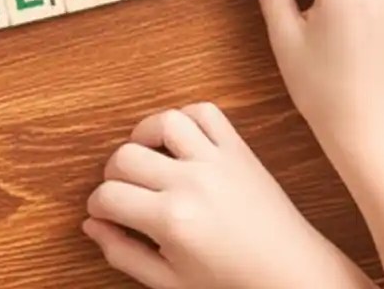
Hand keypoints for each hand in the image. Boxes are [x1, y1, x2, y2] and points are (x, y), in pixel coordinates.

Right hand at [83, 104, 372, 288]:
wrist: (291, 273)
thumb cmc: (233, 283)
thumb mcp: (170, 281)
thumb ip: (124, 253)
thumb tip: (92, 225)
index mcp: (172, 221)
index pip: (108, 195)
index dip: (97, 206)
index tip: (104, 212)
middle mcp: (192, 183)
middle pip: (125, 156)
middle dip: (113, 175)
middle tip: (123, 192)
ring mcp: (217, 161)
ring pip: (163, 122)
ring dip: (144, 135)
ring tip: (145, 157)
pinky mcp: (238, 150)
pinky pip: (206, 112)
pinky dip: (186, 117)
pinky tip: (178, 140)